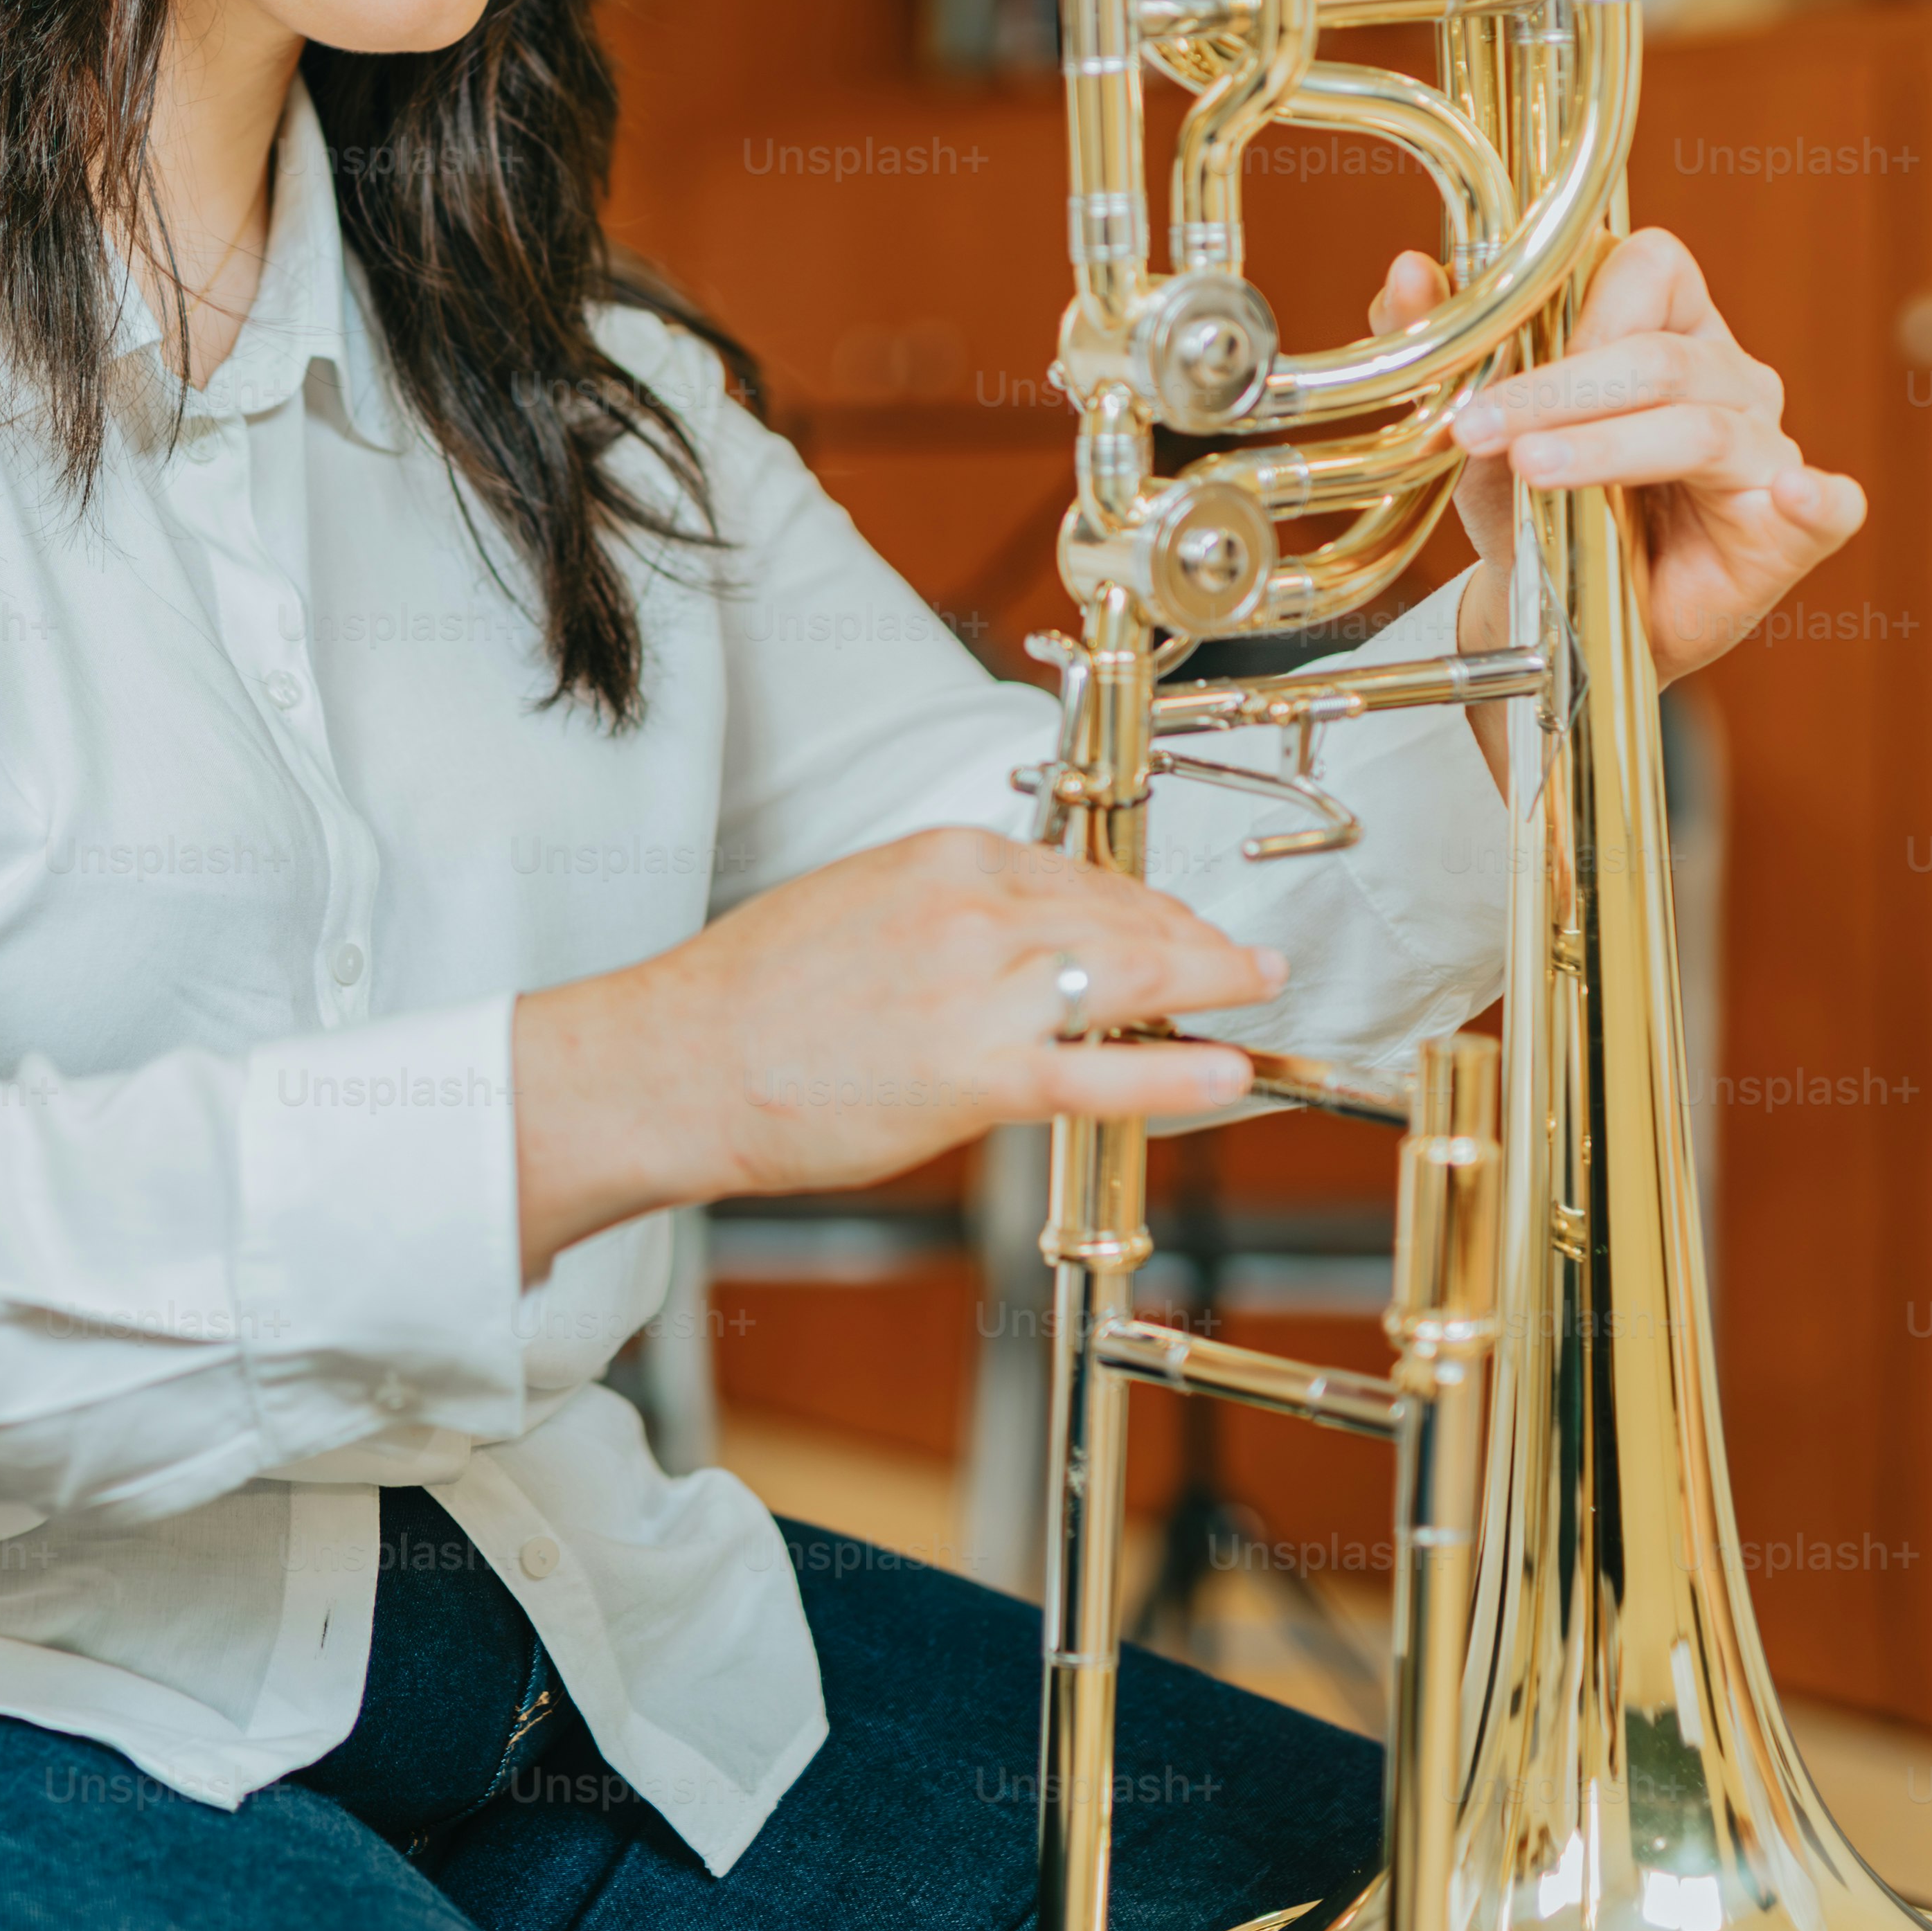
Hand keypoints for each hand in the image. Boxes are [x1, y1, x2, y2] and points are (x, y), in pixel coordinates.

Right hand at [510, 828, 1282, 1276]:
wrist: (679, 1062)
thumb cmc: (756, 998)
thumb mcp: (862, 904)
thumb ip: (951, 910)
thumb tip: (1028, 937)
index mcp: (945, 857)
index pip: (1081, 871)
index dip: (1148, 904)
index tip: (1178, 924)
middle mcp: (973, 908)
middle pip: (1124, 917)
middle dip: (1197, 940)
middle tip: (1246, 961)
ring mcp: (979, 989)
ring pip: (1130, 979)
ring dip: (1207, 986)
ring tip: (1252, 996)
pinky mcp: (973, 1073)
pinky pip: (1101, 1073)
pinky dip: (1175, 1073)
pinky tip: (1226, 1069)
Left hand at [1372, 227, 1863, 690]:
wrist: (1559, 622)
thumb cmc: (1536, 510)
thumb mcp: (1478, 433)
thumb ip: (1445, 348)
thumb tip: (1406, 270)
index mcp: (1667, 328)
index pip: (1647, 266)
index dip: (1567, 303)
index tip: (1488, 364)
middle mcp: (1728, 377)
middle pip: (1659, 355)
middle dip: (1560, 390)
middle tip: (1480, 431)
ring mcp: (1767, 450)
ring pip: (1701, 427)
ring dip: (1608, 447)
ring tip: (1532, 470)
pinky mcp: (1791, 530)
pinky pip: (1827, 506)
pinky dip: (1814, 497)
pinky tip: (1794, 492)